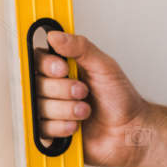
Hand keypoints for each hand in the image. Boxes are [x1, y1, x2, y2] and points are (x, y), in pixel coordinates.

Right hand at [33, 31, 153, 166]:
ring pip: (39, 107)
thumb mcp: (104, 66)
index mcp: (65, 69)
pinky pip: (41, 129)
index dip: (47, 65)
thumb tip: (55, 35)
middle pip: (37, 84)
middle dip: (63, 90)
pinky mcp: (53, 131)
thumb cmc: (121, 99)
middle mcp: (56, 88)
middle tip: (83, 91)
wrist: (130, 130)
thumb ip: (81, 47)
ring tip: (85, 111)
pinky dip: (61, 127)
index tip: (64, 70)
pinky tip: (76, 125)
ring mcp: (53, 110)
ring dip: (66, 109)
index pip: (38, 60)